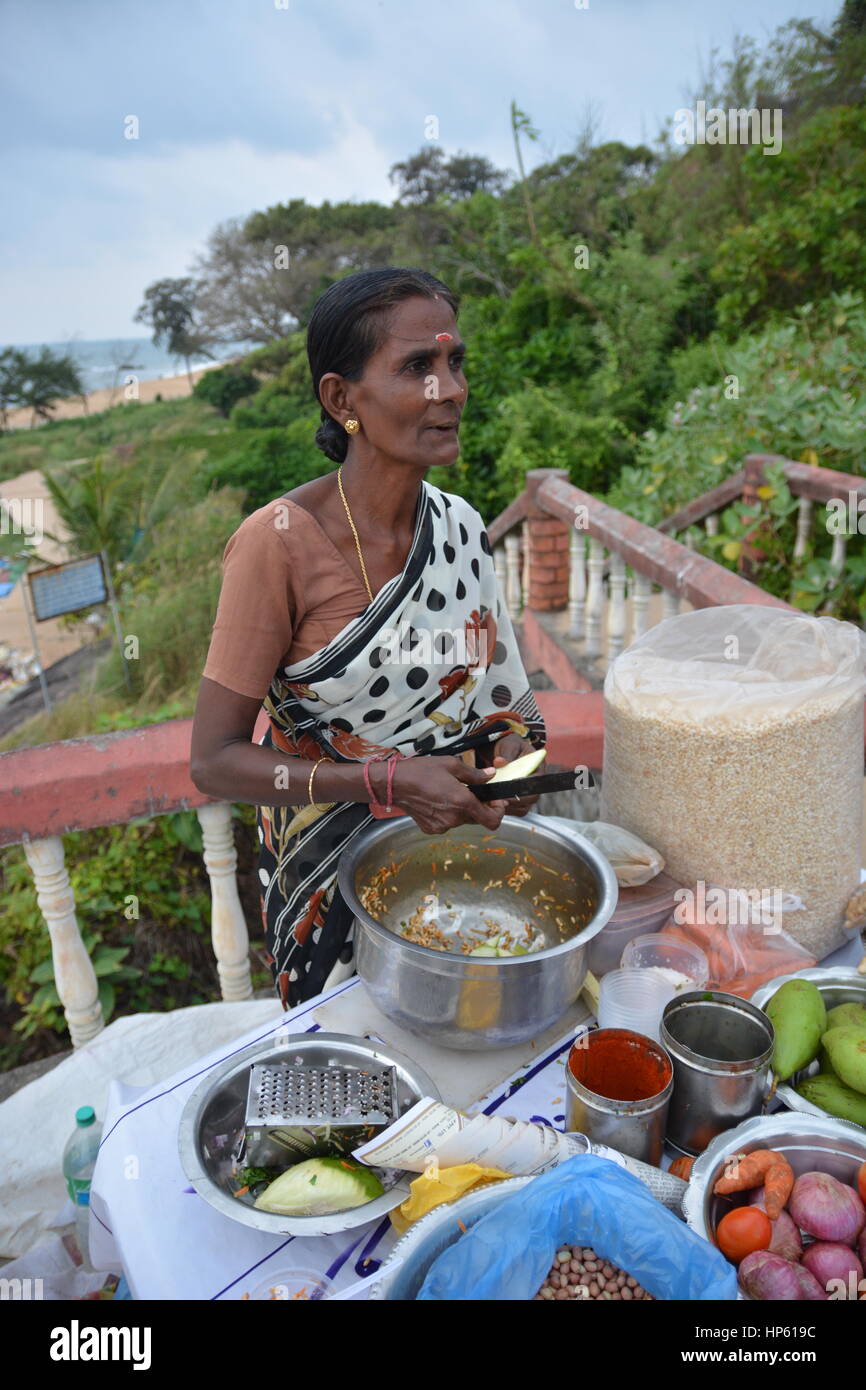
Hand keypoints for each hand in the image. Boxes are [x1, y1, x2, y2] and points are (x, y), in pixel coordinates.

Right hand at [387, 755, 509, 834]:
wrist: (393, 784)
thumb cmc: (421, 771)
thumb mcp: (451, 765)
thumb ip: (474, 774)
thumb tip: (491, 776)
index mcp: (462, 802)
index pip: (492, 820)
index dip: (498, 812)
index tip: (496, 802)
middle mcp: (454, 818)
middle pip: (477, 818)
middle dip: (478, 806)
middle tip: (471, 790)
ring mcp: (442, 826)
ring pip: (462, 820)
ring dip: (462, 809)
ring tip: (450, 792)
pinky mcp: (431, 829)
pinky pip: (447, 823)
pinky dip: (447, 814)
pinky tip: (438, 801)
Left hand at [490, 733, 540, 818]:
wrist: (500, 752)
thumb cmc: (508, 747)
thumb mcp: (507, 745)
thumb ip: (506, 753)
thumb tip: (500, 762)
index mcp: (538, 767)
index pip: (536, 780)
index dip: (524, 785)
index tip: (510, 784)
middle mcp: (535, 783)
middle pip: (533, 797)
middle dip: (517, 799)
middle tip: (501, 799)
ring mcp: (527, 793)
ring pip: (524, 807)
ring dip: (510, 806)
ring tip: (496, 802)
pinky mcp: (518, 801)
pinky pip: (515, 811)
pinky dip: (506, 810)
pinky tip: (495, 804)